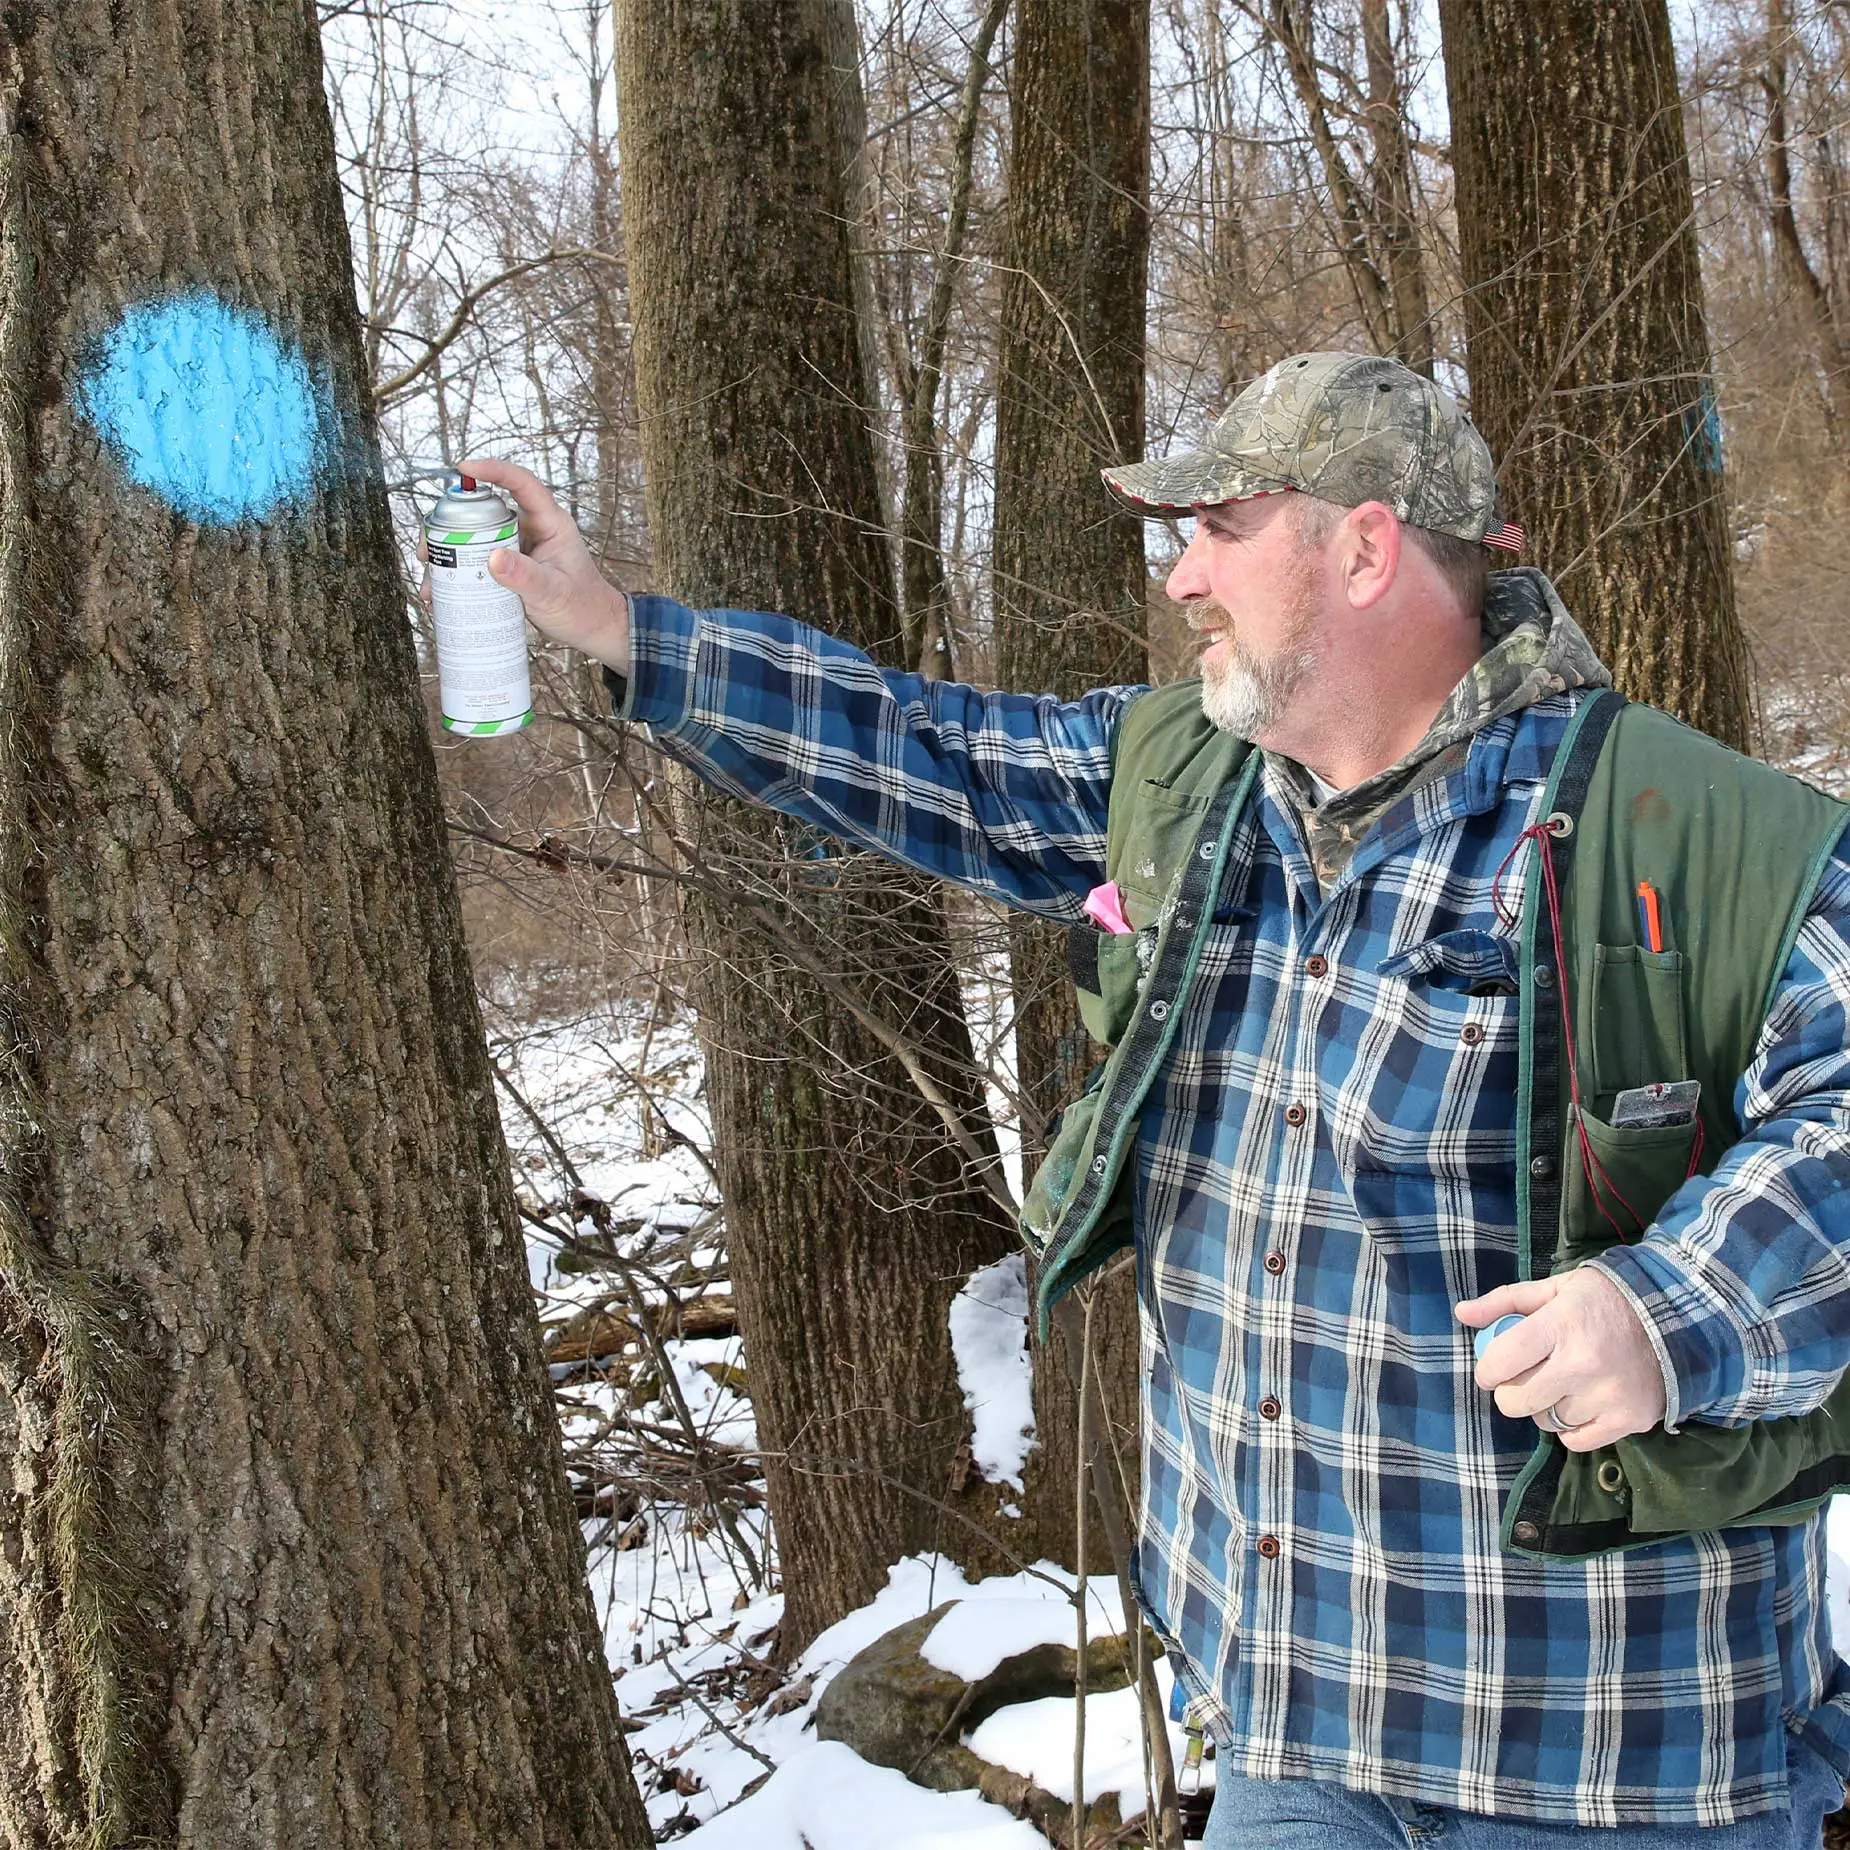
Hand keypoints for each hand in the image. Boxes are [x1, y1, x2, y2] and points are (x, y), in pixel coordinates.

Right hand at [418, 457, 631, 674]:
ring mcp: (517, 547)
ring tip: (431, 578)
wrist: (591, 629)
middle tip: (430, 549)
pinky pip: (477, 560)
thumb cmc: (583, 607)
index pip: (522, 484)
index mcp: (550, 523)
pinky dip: (457, 573)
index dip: (494, 470)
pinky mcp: (507, 567)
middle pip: (485, 511)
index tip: (464, 468)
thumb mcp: (554, 593)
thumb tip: (492, 558)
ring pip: (475, 537)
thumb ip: (526, 577)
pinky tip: (441, 592)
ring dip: (449, 553)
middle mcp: (530, 529)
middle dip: (452, 524)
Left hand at [1455, 1268, 1666, 1451]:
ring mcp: (1607, 1396)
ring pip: (1546, 1422)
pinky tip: (1579, 1403)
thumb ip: (1504, 1302)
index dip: (1487, 1370)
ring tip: (1561, 1385)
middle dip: (1509, 1393)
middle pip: (1516, 1402)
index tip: (1492, 1368)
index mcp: (1560, 1325)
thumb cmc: (1603, 1300)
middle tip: (1523, 1379)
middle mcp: (1583, 1364)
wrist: (1675, 1317)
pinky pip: (1576, 1441)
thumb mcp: (1554, 1289)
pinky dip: (1571, 1428)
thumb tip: (1462, 1314)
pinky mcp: (1629, 1420)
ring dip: (1545, 1407)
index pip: (1500, 1361)